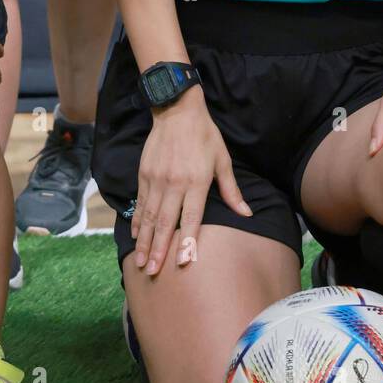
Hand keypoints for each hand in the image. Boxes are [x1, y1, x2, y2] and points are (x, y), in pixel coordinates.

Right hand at [131, 89, 251, 276]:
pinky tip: (135, 236)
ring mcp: (156, 180)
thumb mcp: (222, 160)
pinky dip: (137, 221)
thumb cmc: (205, 136)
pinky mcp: (144, 174)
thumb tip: (246, 214)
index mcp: (196, 182)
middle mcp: (174, 184)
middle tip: (153, 271)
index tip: (181, 262)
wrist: (177, 110)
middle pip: (166, 222)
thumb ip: (231, 190)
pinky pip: (140, 203)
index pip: (192, 217)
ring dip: (145, 241)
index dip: (187, 241)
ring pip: (150, 216)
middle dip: (159, 249)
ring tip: (141, 262)